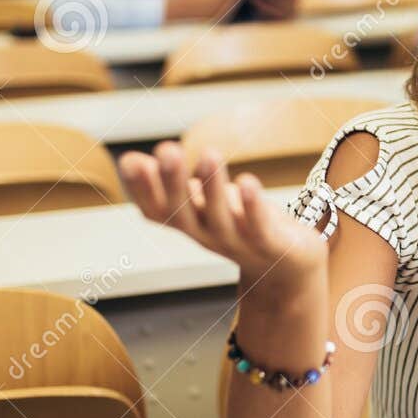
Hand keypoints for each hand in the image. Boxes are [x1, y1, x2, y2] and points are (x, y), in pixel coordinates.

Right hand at [119, 141, 327, 286]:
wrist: (288, 267)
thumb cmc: (240, 225)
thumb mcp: (201, 203)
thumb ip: (171, 184)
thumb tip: (130, 160)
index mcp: (188, 223)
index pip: (156, 210)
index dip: (142, 189)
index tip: (130, 161)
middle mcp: (207, 235)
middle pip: (184, 213)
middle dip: (173, 182)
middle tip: (166, 149)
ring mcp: (238, 242)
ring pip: (220, 217)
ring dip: (213, 186)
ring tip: (208, 153)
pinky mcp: (270, 244)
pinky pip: (259, 226)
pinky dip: (252, 205)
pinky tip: (246, 181)